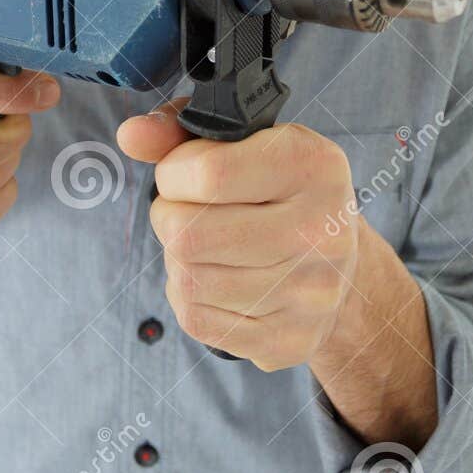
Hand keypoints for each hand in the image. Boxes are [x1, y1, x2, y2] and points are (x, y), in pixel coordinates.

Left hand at [115, 101, 359, 369]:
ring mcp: (308, 292)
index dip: (172, 174)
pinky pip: (198, 320)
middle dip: (168, 219)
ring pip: (189, 281)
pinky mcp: (290, 341)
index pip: (208, 174)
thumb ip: (182, 132)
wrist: (341, 264)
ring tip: (203, 246)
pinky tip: (212, 279)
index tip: (181, 174)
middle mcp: (320, 230)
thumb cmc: (279, 191)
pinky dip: (188, 298)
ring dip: (178, 260)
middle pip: (189, 235)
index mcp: (312, 166)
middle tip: (185, 212)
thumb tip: (131, 135)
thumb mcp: (245, 143)